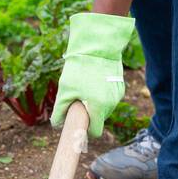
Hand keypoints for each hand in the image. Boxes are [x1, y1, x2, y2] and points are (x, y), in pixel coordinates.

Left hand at [50, 10, 136, 137]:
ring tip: (86, 88)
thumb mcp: (65, 90)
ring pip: (105, 108)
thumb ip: (60, 110)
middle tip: (79, 100)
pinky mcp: (120, 86)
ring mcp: (118, 95)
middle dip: (90, 114)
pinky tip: (95, 82)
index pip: (96, 131)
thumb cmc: (79, 69)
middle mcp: (112, 104)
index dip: (86, 130)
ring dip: (96, 104)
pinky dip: (102, 95)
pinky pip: (110, 98)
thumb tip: (57, 124)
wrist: (97, 47)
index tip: (79, 124)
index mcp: (99, 107)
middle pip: (100, 119)